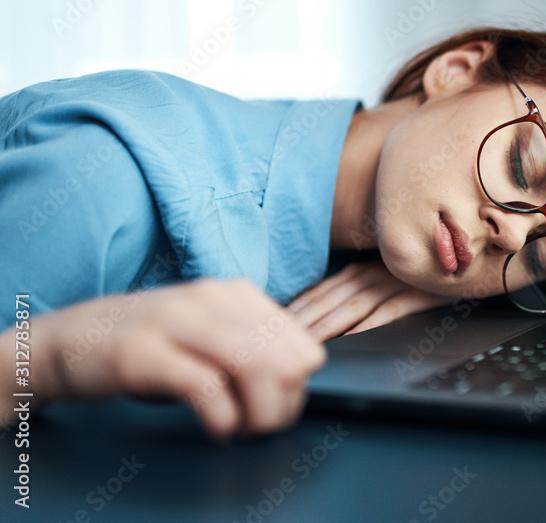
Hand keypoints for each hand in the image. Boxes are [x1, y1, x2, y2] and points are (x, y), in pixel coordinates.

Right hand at [15, 278, 325, 441]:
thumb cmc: (147, 344)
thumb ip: (252, 347)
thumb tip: (297, 383)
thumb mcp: (209, 335)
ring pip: (254, 367)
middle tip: (260, 426)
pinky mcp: (142, 352)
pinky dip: (222, 418)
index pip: (302, 345)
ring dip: (258, 414)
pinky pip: (206, 387)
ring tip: (242, 429)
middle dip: (283, 406)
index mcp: (236, 294)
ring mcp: (175, 321)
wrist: (65, 341)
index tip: (278, 408)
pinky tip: (216, 428)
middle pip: (285, 359)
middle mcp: (211, 300)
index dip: (299, 388)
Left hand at [288, 261, 449, 341]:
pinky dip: (369, 324)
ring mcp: (393, 283)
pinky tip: (354, 337)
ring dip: (329, 325)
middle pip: (329, 301)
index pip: (318, 292)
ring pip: (352, 307)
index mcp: (358, 272)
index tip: (272, 328)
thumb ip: (353, 292)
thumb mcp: (380, 279)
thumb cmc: (416, 277)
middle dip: (303, 322)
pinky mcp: (416, 294)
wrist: (461, 261)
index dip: (295, 310)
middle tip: (278, 342)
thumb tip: (320, 314)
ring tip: (308, 343)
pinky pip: (388, 311)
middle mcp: (371, 274)